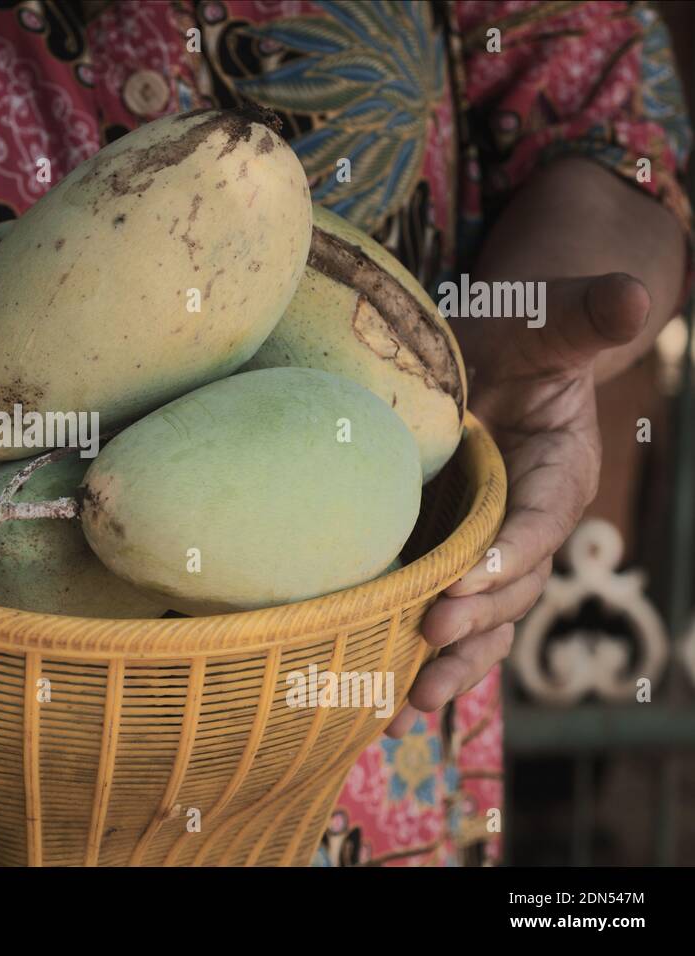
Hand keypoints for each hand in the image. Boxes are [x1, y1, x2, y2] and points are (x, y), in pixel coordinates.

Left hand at [386, 273, 651, 736]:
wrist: (479, 359)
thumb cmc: (514, 334)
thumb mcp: (543, 319)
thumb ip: (583, 316)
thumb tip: (636, 293)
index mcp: (557, 473)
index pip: (541, 520)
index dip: (511, 551)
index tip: (469, 575)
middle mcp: (527, 523)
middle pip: (512, 586)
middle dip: (477, 617)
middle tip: (431, 635)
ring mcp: (487, 549)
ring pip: (483, 617)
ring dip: (454, 660)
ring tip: (414, 698)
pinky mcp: (449, 559)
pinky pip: (446, 612)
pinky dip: (425, 651)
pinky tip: (385, 688)